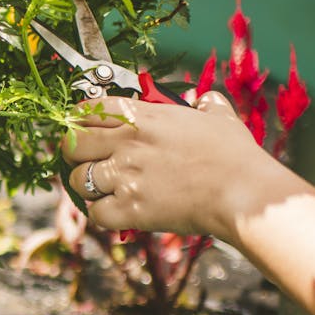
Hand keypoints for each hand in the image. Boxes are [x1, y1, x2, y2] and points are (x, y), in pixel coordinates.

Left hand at [61, 92, 285, 238]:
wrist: (243, 191)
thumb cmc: (235, 155)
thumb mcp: (219, 117)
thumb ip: (207, 105)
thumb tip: (208, 100)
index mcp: (141, 117)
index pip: (86, 110)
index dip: (77, 120)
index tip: (79, 128)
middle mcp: (126, 143)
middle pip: (71, 144)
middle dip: (71, 152)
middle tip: (82, 160)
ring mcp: (126, 177)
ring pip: (78, 179)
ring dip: (86, 185)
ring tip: (102, 188)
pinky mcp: (130, 210)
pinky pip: (95, 213)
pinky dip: (101, 214)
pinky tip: (115, 211)